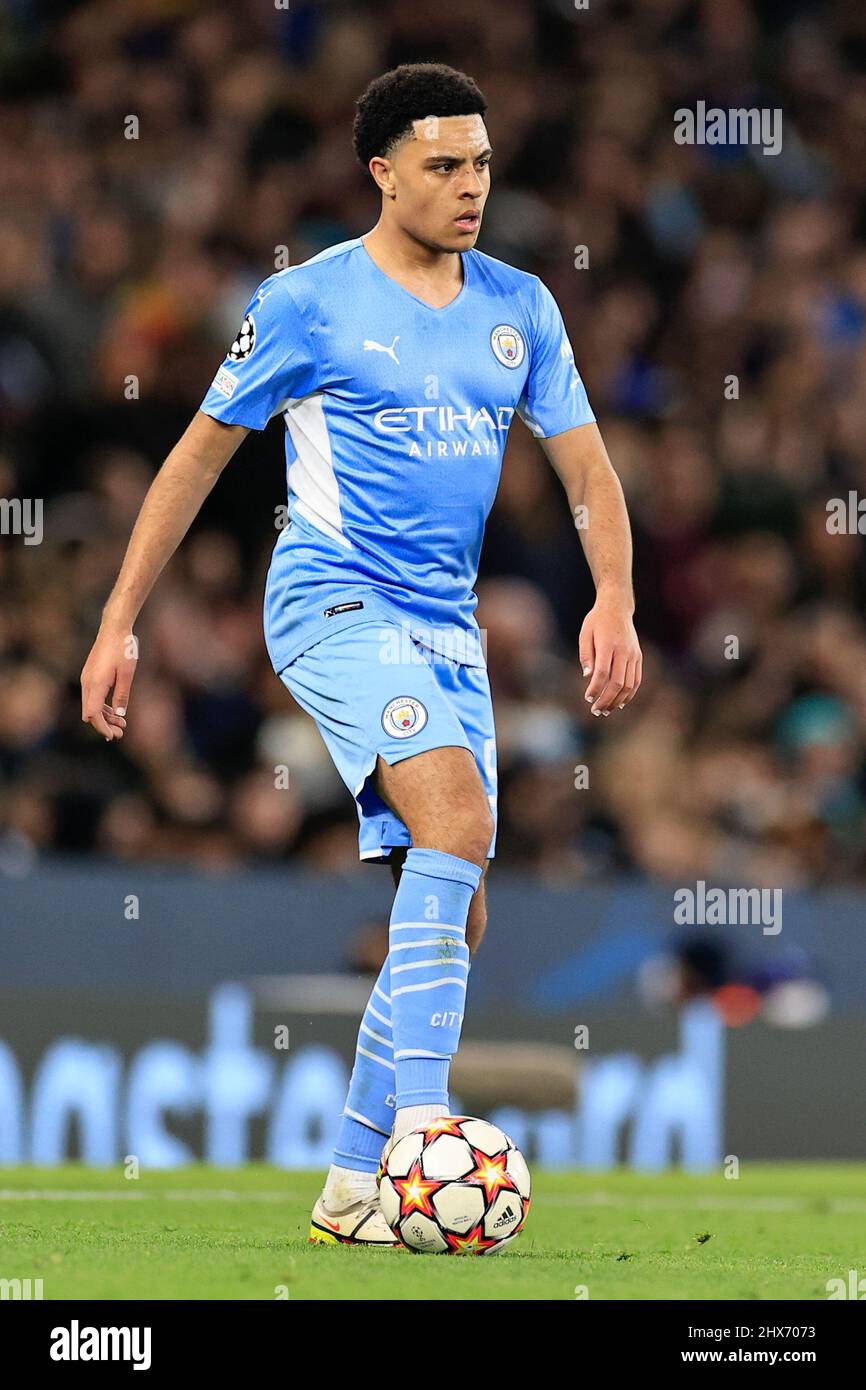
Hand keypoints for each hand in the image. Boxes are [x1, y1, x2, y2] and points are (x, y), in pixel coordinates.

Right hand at [80, 625, 137, 740]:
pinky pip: (92, 697)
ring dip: (104, 716)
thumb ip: (122, 694)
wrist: (114, 628)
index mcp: (95, 684)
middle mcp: (87, 683)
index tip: (113, 735)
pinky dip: (101, 706)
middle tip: (121, 733)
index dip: (102, 727)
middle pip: (90, 712)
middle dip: (104, 725)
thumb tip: (119, 714)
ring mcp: (86, 679)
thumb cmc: (123, 649)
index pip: (93, 714)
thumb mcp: (126, 673)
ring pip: (90, 705)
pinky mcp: (90, 676)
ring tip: (122, 723)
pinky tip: (114, 710)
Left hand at [579, 593, 641, 715]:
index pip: (602, 673)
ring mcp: (633, 654)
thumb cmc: (597, 621)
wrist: (617, 607)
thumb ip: (586, 655)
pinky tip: (620, 702)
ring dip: (618, 700)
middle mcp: (623, 651)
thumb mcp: (585, 633)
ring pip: (629, 684)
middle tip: (596, 711)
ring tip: (607, 710)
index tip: (588, 698)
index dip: (595, 689)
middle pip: (617, 683)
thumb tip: (588, 676)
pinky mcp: (638, 657)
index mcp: (608, 644)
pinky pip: (636, 680)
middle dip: (606, 700)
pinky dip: (629, 694)